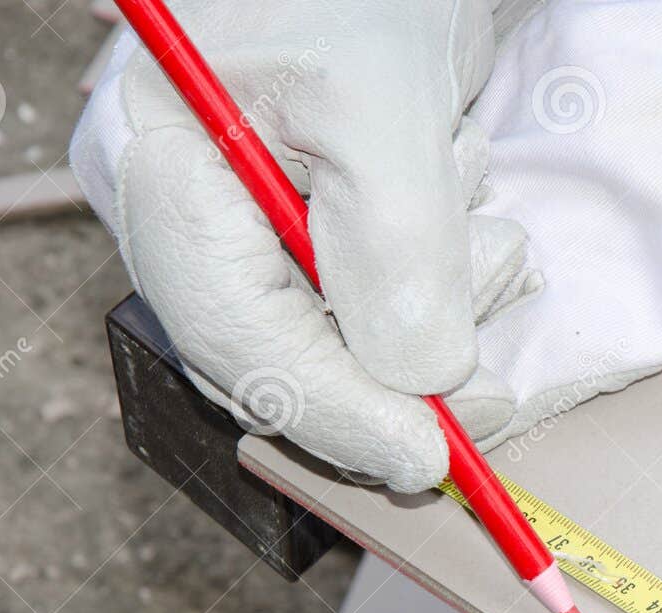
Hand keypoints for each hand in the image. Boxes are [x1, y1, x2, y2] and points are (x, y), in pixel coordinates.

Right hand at [72, 0, 536, 490]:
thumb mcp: (380, 105)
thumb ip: (396, 247)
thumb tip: (420, 380)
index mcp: (167, 175)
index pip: (236, 339)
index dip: (337, 413)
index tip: (430, 457)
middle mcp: (197, 220)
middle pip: (287, 363)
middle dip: (402, 381)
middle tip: (494, 395)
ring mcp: (255, 234)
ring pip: (347, 345)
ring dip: (442, 321)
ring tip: (494, 243)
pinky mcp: (320, 239)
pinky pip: (380, 313)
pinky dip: (445, 298)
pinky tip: (478, 235)